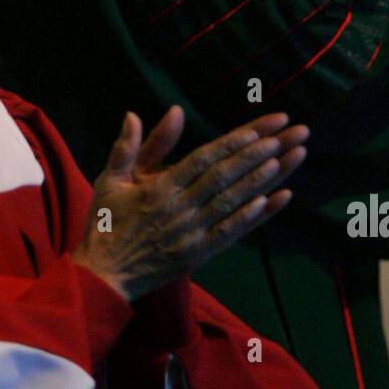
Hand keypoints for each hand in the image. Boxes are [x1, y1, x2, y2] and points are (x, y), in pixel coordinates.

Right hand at [72, 107, 307, 301]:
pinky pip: (230, 233)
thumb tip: (134, 113)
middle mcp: (178, 208)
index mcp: (159, 188)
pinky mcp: (197, 255)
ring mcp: (190, 233)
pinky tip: (273, 200)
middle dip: (256, 153)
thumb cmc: (105, 223)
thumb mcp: (110, 180)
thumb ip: (127, 147)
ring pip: (231, 201)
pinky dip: (252, 216)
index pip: (203, 158)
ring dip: (260, 179)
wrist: (102, 275)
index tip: (259, 128)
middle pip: (224, 176)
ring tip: (285, 158)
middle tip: (284, 135)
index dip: (233, 141)